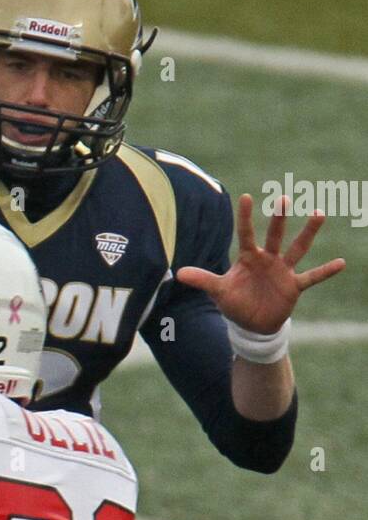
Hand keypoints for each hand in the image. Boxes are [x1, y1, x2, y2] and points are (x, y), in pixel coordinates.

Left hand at [177, 194, 344, 333]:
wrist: (252, 323)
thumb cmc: (235, 302)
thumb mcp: (219, 291)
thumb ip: (203, 280)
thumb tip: (178, 274)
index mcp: (248, 258)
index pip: (246, 234)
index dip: (246, 217)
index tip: (247, 196)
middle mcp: (268, 259)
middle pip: (275, 235)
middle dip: (279, 219)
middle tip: (285, 198)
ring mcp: (283, 271)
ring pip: (298, 248)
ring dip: (308, 233)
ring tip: (319, 213)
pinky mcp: (294, 286)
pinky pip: (312, 277)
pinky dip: (325, 271)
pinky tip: (342, 262)